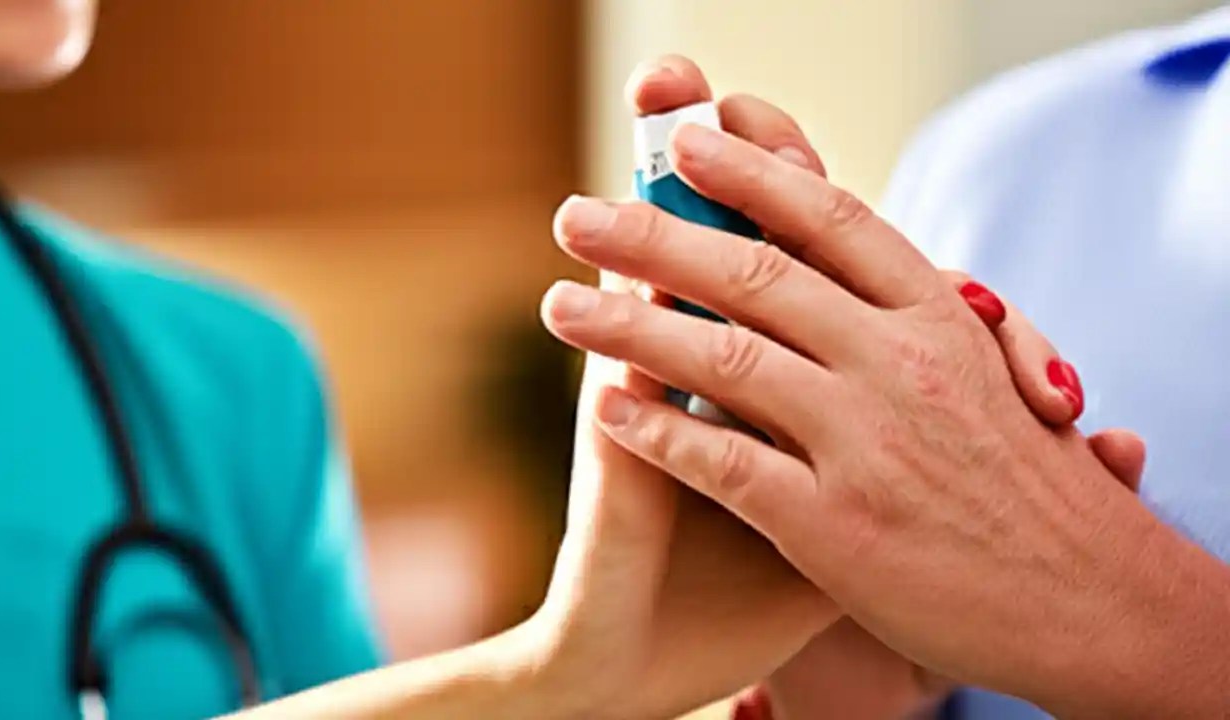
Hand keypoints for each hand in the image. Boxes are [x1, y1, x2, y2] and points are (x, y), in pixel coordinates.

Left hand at [539, 64, 1229, 716]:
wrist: (1090, 601)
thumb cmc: (1030, 483)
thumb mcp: (986, 374)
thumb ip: (906, 318)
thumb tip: (825, 263)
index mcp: (938, 319)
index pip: (833, 218)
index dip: (753, 174)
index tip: (687, 143)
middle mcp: (902, 364)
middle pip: (757, 275)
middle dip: (654, 236)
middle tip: (577, 216)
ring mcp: (868, 443)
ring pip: (725, 357)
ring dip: (629, 326)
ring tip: (562, 306)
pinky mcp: (835, 527)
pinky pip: (727, 464)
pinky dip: (659, 433)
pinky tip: (606, 413)